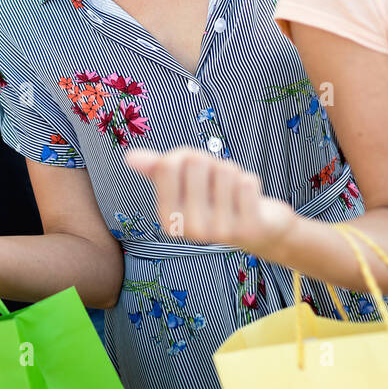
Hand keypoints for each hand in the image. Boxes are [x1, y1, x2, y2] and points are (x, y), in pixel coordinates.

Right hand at [124, 147, 295, 254]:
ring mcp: (220, 232)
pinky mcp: (248, 229)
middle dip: (210, 164)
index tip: (195, 172)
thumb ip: (158, 170)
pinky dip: (250, 182)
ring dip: (233, 173)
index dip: (186, 156)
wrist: (257, 229)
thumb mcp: (184, 184)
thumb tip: (130, 157)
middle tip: (217, 184)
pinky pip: (247, 181)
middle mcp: (190, 229)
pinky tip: (248, 200)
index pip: (168, 164)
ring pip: (225, 169)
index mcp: (168, 218)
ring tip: (232, 192)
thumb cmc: (216, 199)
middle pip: (196, 162)